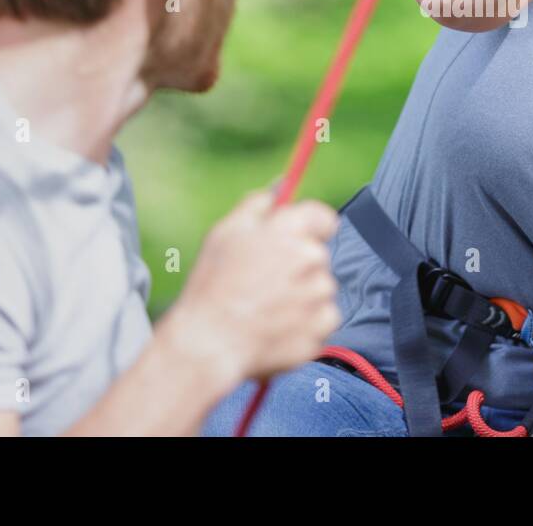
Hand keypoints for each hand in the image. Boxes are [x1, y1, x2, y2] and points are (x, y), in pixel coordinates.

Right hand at [169, 186, 340, 385]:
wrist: (209, 343)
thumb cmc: (213, 285)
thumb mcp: (225, 233)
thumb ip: (256, 206)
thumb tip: (278, 190)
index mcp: (290, 230)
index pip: (324, 217)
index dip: (311, 228)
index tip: (298, 239)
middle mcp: (311, 259)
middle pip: (317, 257)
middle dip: (297, 266)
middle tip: (264, 283)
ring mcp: (318, 296)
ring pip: (320, 289)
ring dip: (301, 297)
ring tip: (265, 308)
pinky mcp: (321, 329)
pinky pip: (323, 320)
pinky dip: (305, 325)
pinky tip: (276, 328)